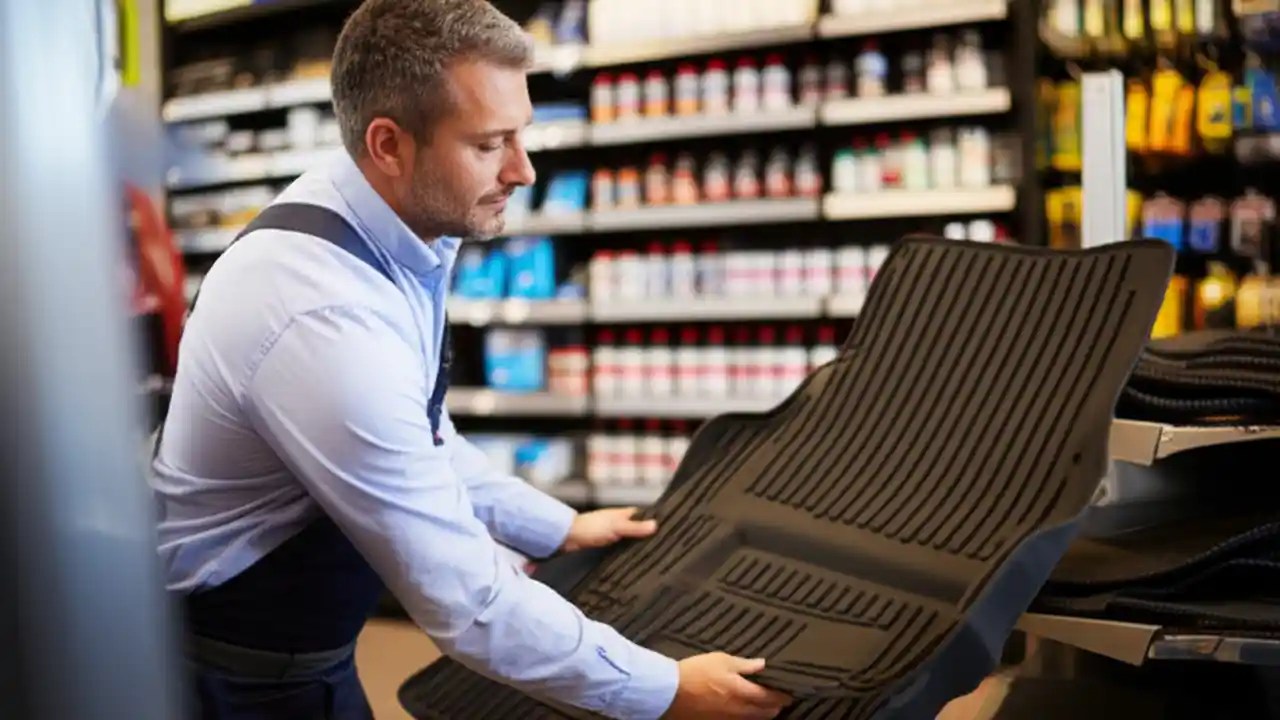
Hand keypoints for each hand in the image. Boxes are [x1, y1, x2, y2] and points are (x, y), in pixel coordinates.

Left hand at [560, 507, 657, 552]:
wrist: (568, 537)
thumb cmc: (591, 527)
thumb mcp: (616, 527)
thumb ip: (635, 527)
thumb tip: (656, 525)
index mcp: (626, 513)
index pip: (646, 516)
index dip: (657, 523)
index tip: (671, 534)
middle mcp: (622, 522)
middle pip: (641, 530)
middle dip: (650, 538)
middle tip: (666, 550)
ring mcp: (615, 533)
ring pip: (633, 540)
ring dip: (640, 547)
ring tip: (656, 558)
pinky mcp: (609, 544)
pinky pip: (624, 548)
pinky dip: (630, 552)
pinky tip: (637, 561)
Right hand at [664, 653, 791, 718]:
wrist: (670, 692)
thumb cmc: (696, 671)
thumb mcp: (721, 660)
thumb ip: (745, 665)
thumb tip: (763, 665)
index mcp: (743, 692)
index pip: (771, 698)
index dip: (783, 696)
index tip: (790, 692)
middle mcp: (739, 710)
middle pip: (766, 713)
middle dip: (775, 707)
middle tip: (780, 699)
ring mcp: (728, 719)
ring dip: (762, 713)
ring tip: (766, 706)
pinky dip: (746, 718)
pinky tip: (744, 711)